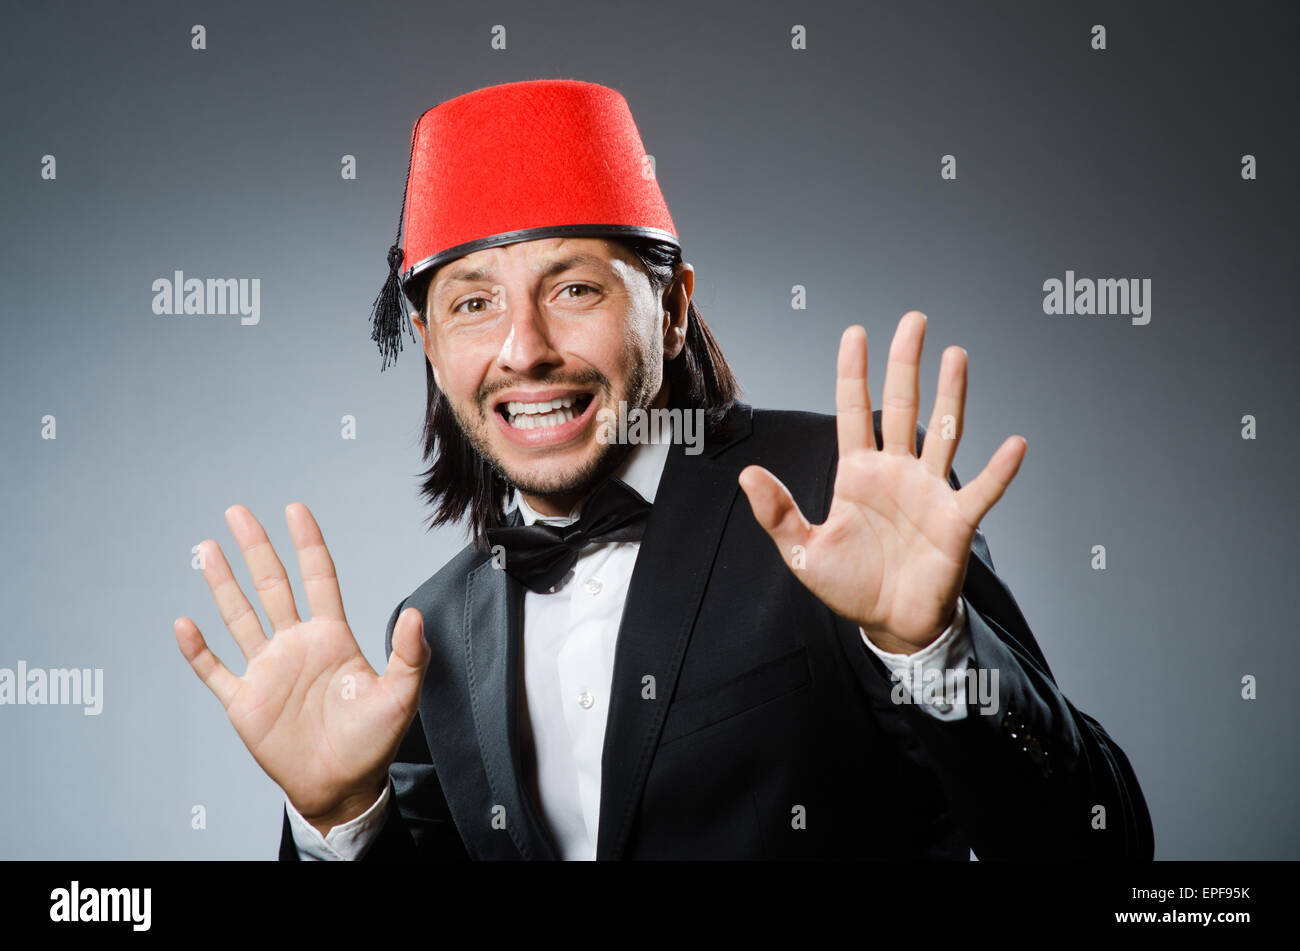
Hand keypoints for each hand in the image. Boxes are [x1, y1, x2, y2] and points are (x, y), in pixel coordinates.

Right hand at [173, 503, 428, 833]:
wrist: (341, 787)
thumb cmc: (373, 742)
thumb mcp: (400, 695)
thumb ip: (408, 655)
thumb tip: (415, 614)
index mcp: (331, 638)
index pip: (318, 577)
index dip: (307, 543)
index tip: (295, 509)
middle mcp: (296, 645)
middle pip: (271, 585)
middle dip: (255, 548)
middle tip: (237, 512)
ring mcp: (267, 671)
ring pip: (239, 616)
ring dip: (222, 584)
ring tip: (207, 549)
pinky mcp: (244, 702)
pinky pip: (215, 670)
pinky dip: (198, 650)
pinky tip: (184, 624)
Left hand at [739, 311, 1025, 653]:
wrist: (890, 625)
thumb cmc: (850, 586)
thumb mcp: (803, 551)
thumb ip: (777, 512)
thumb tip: (746, 474)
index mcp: (857, 473)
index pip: (853, 411)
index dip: (853, 373)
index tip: (855, 333)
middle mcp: (896, 472)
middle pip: (901, 406)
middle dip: (905, 364)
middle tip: (913, 321)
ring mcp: (928, 492)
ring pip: (944, 432)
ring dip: (951, 395)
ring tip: (955, 355)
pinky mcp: (955, 521)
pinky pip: (981, 490)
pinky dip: (999, 470)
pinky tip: (1015, 444)